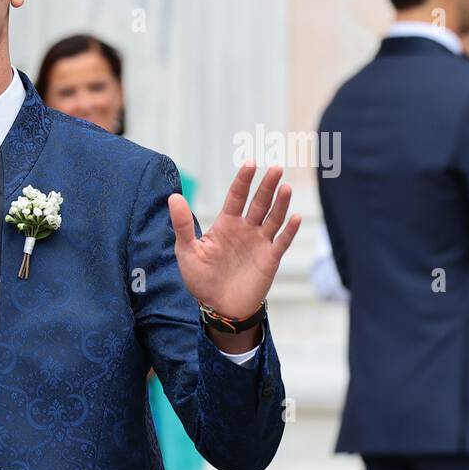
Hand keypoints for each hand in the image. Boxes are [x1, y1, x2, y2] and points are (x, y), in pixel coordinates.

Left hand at [168, 163, 299, 343]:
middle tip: (276, 167)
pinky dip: (290, 230)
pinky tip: (295, 217)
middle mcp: (245, 229)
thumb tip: (173, 197)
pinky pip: (282, 241)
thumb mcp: (187, 251)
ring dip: (280, 203)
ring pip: (273, 217)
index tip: (250, 163)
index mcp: (226, 224)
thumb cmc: (201, 279)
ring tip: (285, 187)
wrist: (218, 306)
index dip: (243, 180)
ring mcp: (259, 242)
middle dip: (267, 185)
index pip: (236, 196)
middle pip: (258, 202)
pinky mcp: (270, 258)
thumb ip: (183, 225)